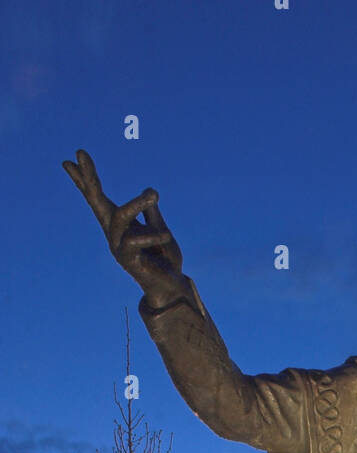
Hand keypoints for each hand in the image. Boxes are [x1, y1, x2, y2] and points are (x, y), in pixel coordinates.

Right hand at [63, 149, 185, 307]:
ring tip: (154, 193)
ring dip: (137, 203)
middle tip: (79, 152)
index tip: (73, 157)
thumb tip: (148, 191)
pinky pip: (136, 240)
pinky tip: (166, 237)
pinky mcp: (127, 260)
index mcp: (120, 223)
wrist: (172, 285)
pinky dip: (154, 235)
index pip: (99, 197)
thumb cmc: (164, 257)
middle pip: (96, 201)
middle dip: (88, 177)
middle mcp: (114, 233)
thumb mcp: (160, 228)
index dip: (87, 179)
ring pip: (120, 215)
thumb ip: (152, 213)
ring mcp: (118, 246)